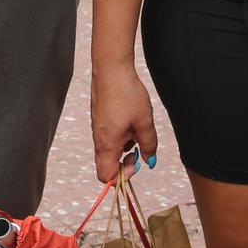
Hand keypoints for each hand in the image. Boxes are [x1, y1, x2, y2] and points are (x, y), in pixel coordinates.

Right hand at [90, 63, 158, 183]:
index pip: (106, 176)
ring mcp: (98, 129)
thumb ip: (148, 145)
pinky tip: (131, 122)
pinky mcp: (100, 120)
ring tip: (137, 132)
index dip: (122, 177)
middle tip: (139, 152)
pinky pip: (108, 138)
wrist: (111, 69)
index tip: (137, 165)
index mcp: (107, 144)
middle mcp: (99, 139)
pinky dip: (120, 137)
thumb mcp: (144, 122)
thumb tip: (149, 160)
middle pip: (106, 165)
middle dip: (124, 164)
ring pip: (109, 150)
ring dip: (124, 149)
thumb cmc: (126, 94)